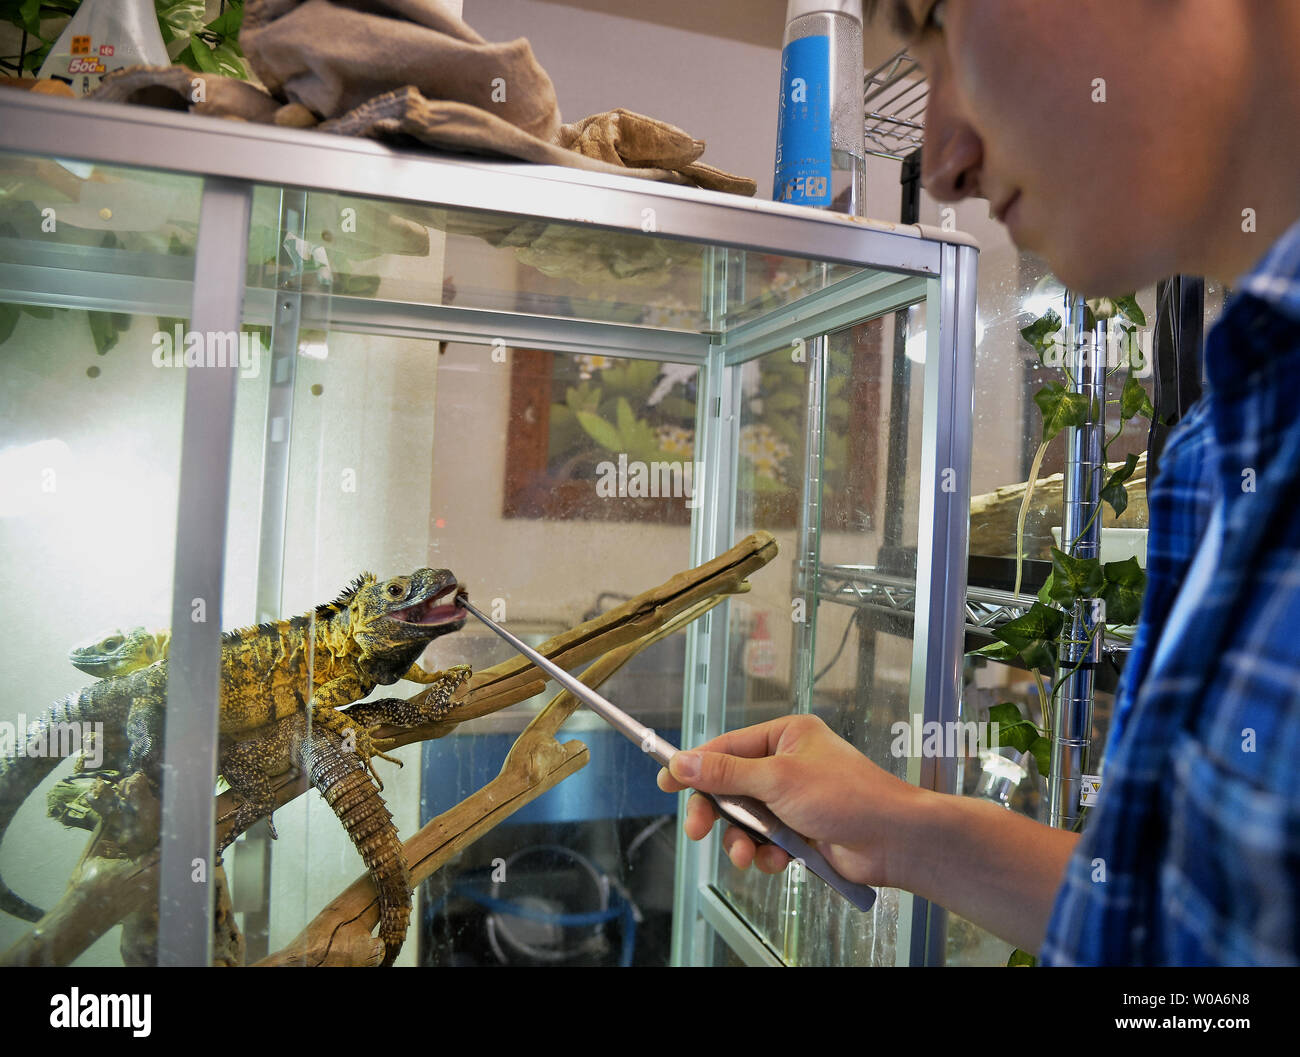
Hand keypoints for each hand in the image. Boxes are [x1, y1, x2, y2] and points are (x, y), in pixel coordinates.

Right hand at [656, 713, 920, 886]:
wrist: (893, 841)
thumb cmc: (849, 796)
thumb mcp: (778, 779)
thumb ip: (726, 773)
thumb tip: (683, 762)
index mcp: (786, 736)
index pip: (727, 747)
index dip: (694, 765)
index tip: (666, 780)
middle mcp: (788, 764)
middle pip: (731, 787)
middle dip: (717, 812)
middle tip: (698, 830)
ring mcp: (794, 800)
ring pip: (745, 821)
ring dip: (742, 841)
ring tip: (748, 856)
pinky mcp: (800, 831)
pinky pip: (765, 842)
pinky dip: (767, 854)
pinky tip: (780, 860)